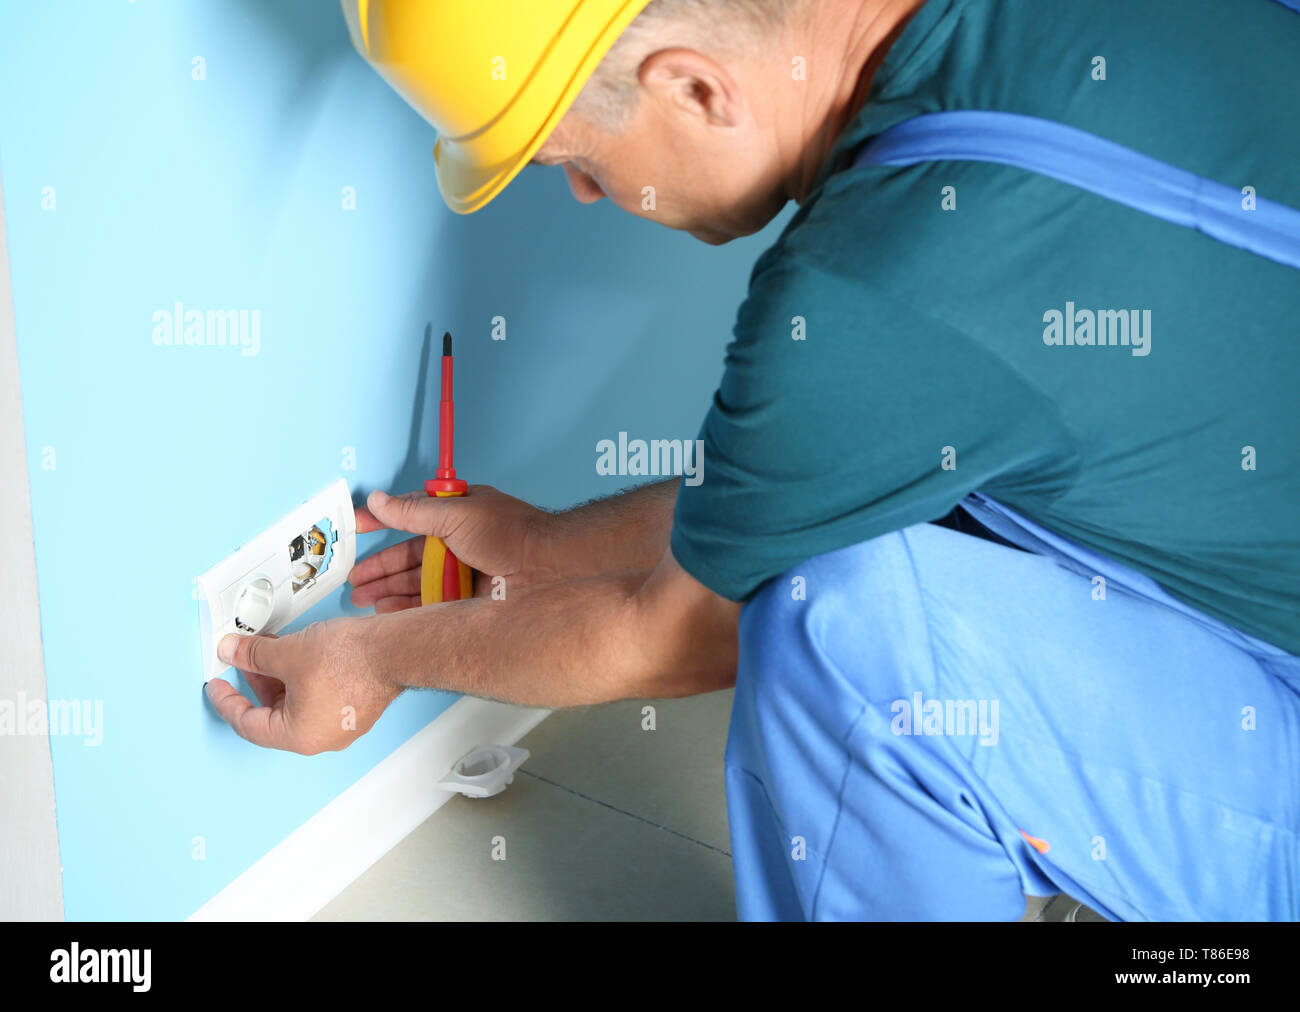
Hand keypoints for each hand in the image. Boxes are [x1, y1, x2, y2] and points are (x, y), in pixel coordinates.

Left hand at [204, 618, 399, 753]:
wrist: (394, 650)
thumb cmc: (350, 660)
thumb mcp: (287, 652)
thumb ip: (252, 655)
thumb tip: (233, 652)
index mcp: (298, 736)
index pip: (247, 724)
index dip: (226, 701)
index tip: (216, 686)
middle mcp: (320, 738)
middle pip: (274, 716)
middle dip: (257, 684)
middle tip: (245, 661)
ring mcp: (342, 726)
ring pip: (298, 706)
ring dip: (281, 680)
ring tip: (273, 652)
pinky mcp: (357, 710)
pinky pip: (319, 700)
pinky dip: (304, 681)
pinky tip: (301, 656)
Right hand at [349, 485, 553, 611]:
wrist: (546, 567)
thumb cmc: (510, 533)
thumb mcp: (456, 513)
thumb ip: (413, 511)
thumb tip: (378, 499)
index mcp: (456, 515)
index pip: (410, 516)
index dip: (382, 521)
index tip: (356, 525)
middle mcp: (457, 544)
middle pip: (409, 557)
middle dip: (380, 568)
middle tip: (354, 579)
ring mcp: (462, 573)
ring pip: (416, 583)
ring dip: (389, 591)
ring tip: (362, 600)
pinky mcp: (467, 600)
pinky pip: (431, 604)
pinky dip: (408, 609)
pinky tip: (388, 613)